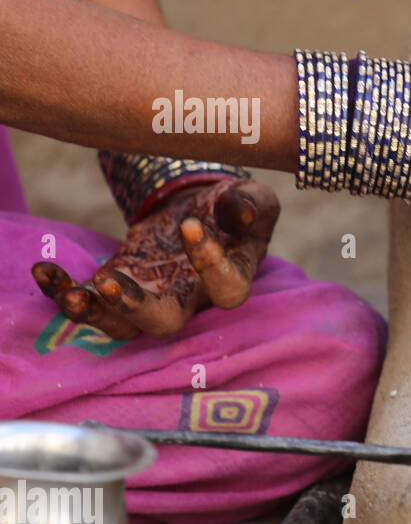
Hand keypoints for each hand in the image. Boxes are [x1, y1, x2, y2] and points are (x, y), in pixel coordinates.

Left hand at [32, 178, 279, 338]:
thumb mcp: (253, 197)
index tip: (191, 225)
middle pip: (165, 324)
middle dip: (134, 308)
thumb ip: (253, 203)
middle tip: (108, 282)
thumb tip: (237, 213)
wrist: (203, 213)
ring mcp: (151, 296)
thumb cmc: (233, 209)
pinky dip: (63, 291)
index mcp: (232, 279)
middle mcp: (190, 299)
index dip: (210, 263)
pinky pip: (91, 302)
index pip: (228, 289)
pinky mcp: (120, 284)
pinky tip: (45, 271)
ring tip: (72, 295)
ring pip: (123, 326)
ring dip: (94, 314)